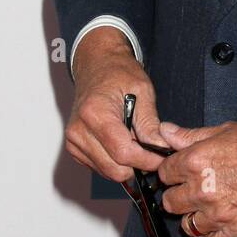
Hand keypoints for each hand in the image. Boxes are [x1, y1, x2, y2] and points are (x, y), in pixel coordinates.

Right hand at [64, 26, 168, 181]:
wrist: (96, 65)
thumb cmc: (118, 72)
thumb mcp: (143, 90)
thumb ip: (150, 123)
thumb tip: (160, 148)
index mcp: (95, 113)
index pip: (123, 152)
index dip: (147, 160)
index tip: (163, 158)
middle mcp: (79, 131)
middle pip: (115, 168)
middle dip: (138, 164)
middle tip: (154, 151)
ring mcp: (73, 141)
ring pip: (108, 172)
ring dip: (127, 164)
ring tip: (137, 142)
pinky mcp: (74, 149)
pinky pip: (100, 167)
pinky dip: (116, 162)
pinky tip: (123, 143)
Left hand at [157, 120, 236, 236]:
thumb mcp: (226, 131)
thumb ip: (191, 136)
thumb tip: (164, 132)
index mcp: (196, 161)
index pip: (164, 173)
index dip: (174, 172)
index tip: (184, 172)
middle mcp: (202, 190)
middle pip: (170, 203)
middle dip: (181, 195)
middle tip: (198, 189)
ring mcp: (219, 215)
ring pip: (188, 226)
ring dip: (198, 216)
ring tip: (215, 206)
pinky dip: (216, 235)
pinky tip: (227, 221)